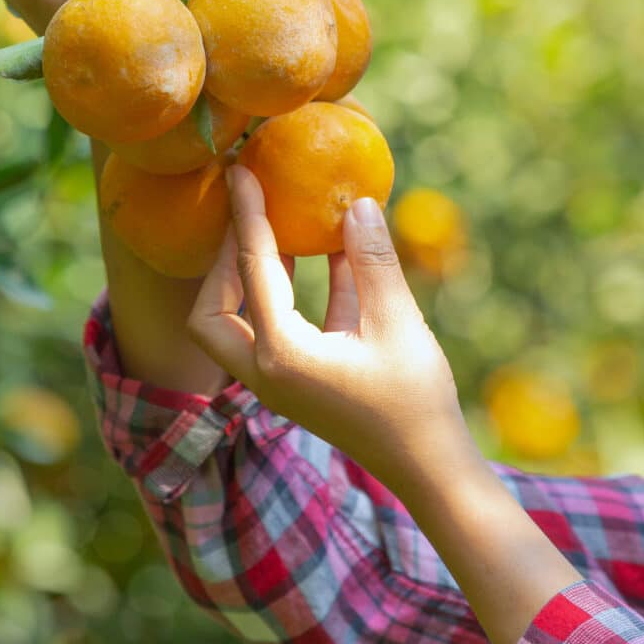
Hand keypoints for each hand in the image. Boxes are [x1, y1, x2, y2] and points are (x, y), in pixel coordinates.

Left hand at [187, 165, 474, 495]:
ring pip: (238, 324)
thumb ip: (373, 260)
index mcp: (281, 355)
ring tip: (274, 225)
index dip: (247, 216)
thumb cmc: (416, 400)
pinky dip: (289, 292)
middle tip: (247, 214)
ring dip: (250, 277)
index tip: (240, 173)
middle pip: (213, 311)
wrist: (431, 470)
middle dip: (222, 261)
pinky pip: (279, 329)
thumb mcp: (397, 322)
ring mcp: (279, 381)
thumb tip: (358, 202)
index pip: (252, 270)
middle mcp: (266, 371)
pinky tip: (323, 253)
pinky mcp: (299, 381)